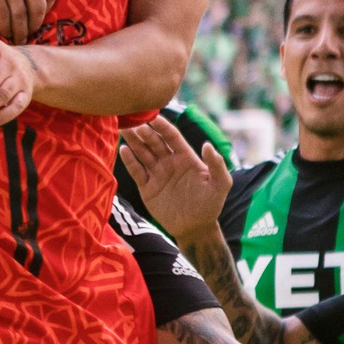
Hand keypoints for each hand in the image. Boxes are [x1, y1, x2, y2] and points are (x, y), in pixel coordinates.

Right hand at [0, 0, 56, 42]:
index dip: (47, 9)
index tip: (38, 16)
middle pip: (38, 6)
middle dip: (35, 24)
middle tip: (29, 33)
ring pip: (20, 14)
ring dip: (20, 31)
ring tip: (17, 38)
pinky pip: (2, 14)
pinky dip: (5, 27)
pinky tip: (4, 32)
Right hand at [118, 117, 231, 238]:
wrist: (195, 228)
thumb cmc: (211, 204)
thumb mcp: (221, 184)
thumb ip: (217, 164)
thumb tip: (207, 145)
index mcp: (185, 156)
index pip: (171, 136)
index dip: (162, 126)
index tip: (152, 116)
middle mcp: (169, 161)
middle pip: (154, 142)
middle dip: (144, 131)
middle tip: (134, 122)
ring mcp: (157, 173)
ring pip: (142, 153)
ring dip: (133, 141)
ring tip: (123, 129)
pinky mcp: (147, 187)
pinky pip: (136, 171)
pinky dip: (129, 160)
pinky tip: (123, 150)